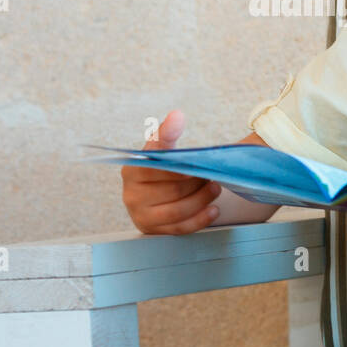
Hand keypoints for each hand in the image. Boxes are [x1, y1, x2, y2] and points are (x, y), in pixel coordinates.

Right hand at [120, 109, 222, 234]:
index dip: (180, 168)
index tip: (196, 164)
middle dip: (197, 183)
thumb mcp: (160, 149)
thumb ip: (167, 133)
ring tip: (215, 189)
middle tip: (213, 175)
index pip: (157, 167)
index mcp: (132, 170)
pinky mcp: (152, 230)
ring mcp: (141, 215)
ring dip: (201, 200)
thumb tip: (176, 115)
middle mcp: (131, 194)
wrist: (149, 192)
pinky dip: (200, 219)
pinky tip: (213, 210)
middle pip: (172, 190)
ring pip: (178, 210)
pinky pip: (180, 228)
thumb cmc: (159, 169)